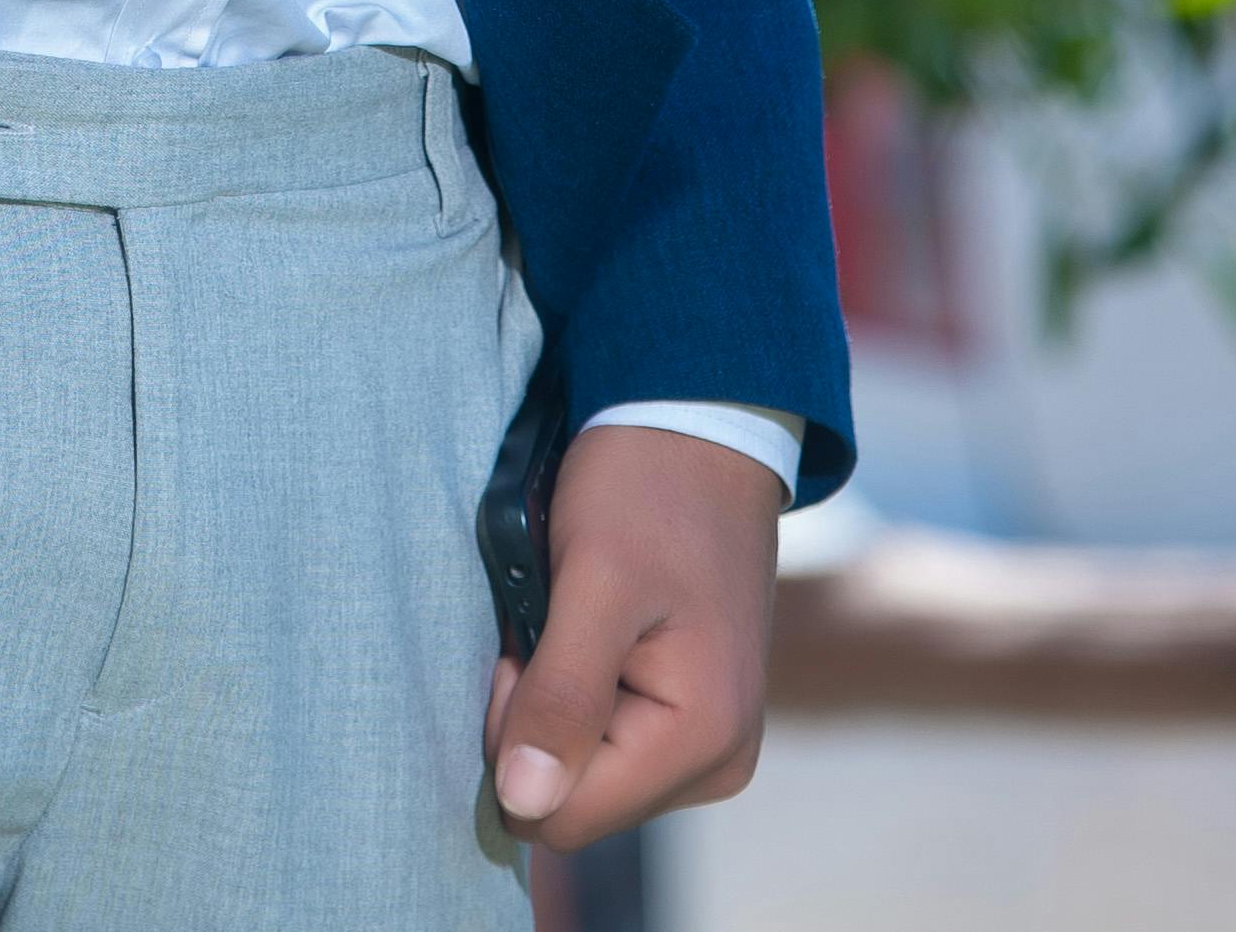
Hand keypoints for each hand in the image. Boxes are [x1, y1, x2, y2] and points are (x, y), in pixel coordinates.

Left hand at [484, 424, 777, 853]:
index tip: (527, 642)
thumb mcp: (594, 580)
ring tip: (572, 612)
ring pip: (584, 771)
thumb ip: (561, 696)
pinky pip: (608, 740)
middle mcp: (717, 761)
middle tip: (548, 618)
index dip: (518, 734)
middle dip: (537, 716)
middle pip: (575, 799)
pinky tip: (591, 626)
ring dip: (555, 697)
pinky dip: (579, 686)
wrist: (702, 421)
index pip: (562, 813)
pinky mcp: (693, 717)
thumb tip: (521, 802)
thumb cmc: (647, 487)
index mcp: (702, 741)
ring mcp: (709, 743)